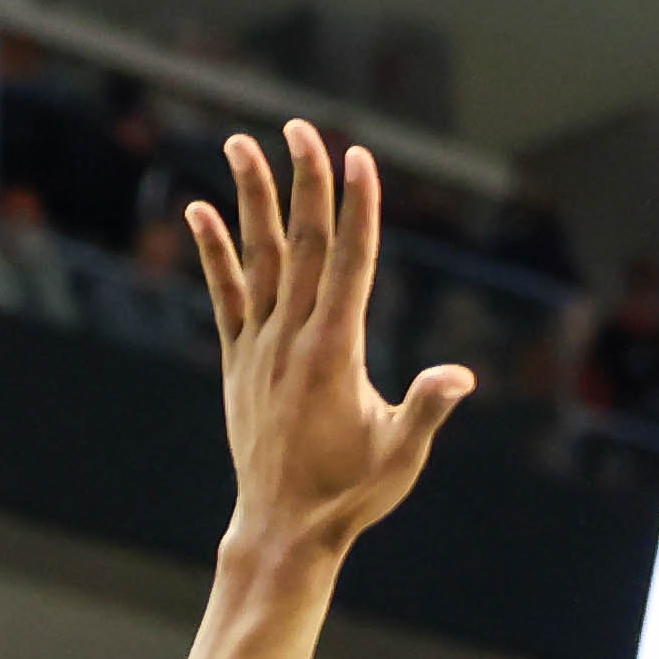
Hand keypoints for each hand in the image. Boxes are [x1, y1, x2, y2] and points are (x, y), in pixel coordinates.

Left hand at [196, 123, 467, 556]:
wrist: (282, 530)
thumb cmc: (350, 495)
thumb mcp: (400, 456)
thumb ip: (426, 410)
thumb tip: (459, 377)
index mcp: (336, 352)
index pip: (350, 263)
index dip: (356, 207)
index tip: (358, 157)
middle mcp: (292, 339)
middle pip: (302, 244)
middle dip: (305, 182)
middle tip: (302, 127)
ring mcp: (260, 347)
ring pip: (257, 257)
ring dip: (251, 198)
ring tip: (241, 143)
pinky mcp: (239, 361)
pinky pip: (225, 294)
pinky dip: (213, 251)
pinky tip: (199, 210)